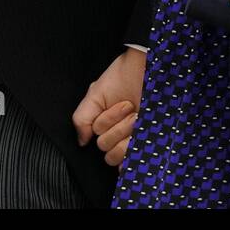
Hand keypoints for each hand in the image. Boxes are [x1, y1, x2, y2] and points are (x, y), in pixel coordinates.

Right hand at [72, 47, 146, 167]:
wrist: (148, 69)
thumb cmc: (123, 78)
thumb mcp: (94, 95)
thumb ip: (82, 119)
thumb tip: (82, 142)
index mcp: (105, 126)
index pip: (98, 141)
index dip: (106, 124)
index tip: (121, 104)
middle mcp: (118, 135)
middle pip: (106, 149)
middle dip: (118, 128)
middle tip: (130, 108)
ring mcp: (133, 139)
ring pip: (117, 155)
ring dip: (127, 133)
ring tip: (138, 116)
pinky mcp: (147, 142)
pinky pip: (133, 160)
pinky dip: (134, 150)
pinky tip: (140, 132)